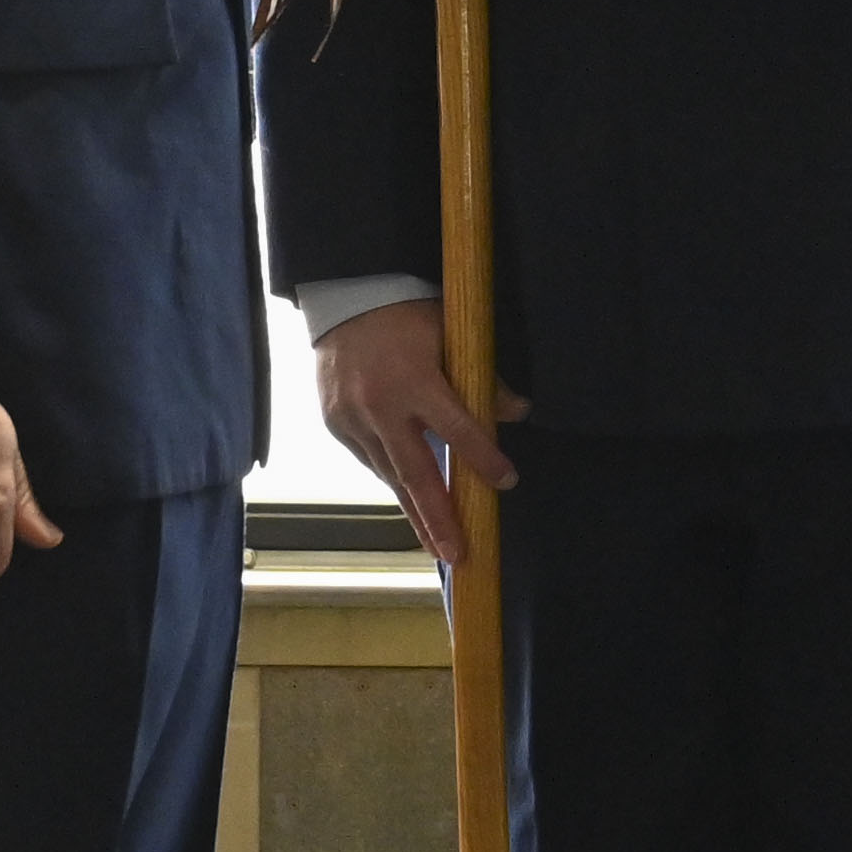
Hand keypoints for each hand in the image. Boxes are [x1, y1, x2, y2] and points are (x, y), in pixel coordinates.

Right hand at [315, 296, 521, 569]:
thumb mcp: (451, 334)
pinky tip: (410, 501)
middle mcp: (380, 406)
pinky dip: (392, 480)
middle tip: (458, 555)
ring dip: (415, 511)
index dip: (484, 459)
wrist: (343, 297)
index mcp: (414, 380)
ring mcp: (352, 419)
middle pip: (415, 474)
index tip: (506, 482)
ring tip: (437, 544)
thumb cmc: (406, 313)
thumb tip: (517, 413)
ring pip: (390, 475)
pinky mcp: (335, 424)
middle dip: (439, 519)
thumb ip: (483, 377)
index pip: (458, 430)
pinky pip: (370, 461)